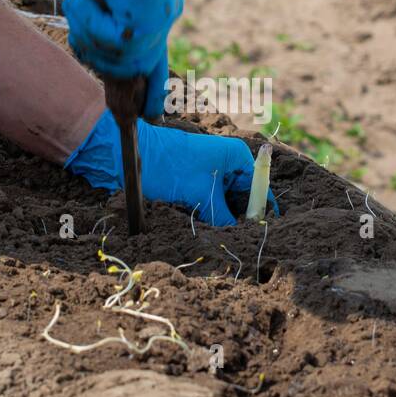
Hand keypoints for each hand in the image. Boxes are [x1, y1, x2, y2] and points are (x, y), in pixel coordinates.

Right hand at [58, 0, 181, 117]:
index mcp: (158, 5)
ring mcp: (159, 19)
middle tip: (77, 17)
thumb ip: (97, 14)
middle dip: (98, 56)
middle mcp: (165, 14)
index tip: (150, 114)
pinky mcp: (147, 19)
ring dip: (86, 30)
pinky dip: (87, 20)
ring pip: (115, 56)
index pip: (157, 57)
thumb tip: (89, 43)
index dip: (151, 88)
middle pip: (132, 66)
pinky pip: (109, 41)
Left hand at [65, 110, 275, 225]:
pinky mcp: (198, 181)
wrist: (132, 157)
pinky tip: (206, 225)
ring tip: (223, 235)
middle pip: (244, 195)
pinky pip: (211, 201)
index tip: (263, 233)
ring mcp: (212, 171)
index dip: (261, 211)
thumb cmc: (170, 168)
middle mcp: (228, 161)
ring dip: (223, 218)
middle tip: (241, 240)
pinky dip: (210, 213)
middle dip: (241, 217)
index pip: (259, 187)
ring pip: (226, 201)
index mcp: (237, 156)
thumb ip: (224, 217)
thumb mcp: (201, 196)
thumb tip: (239, 236)